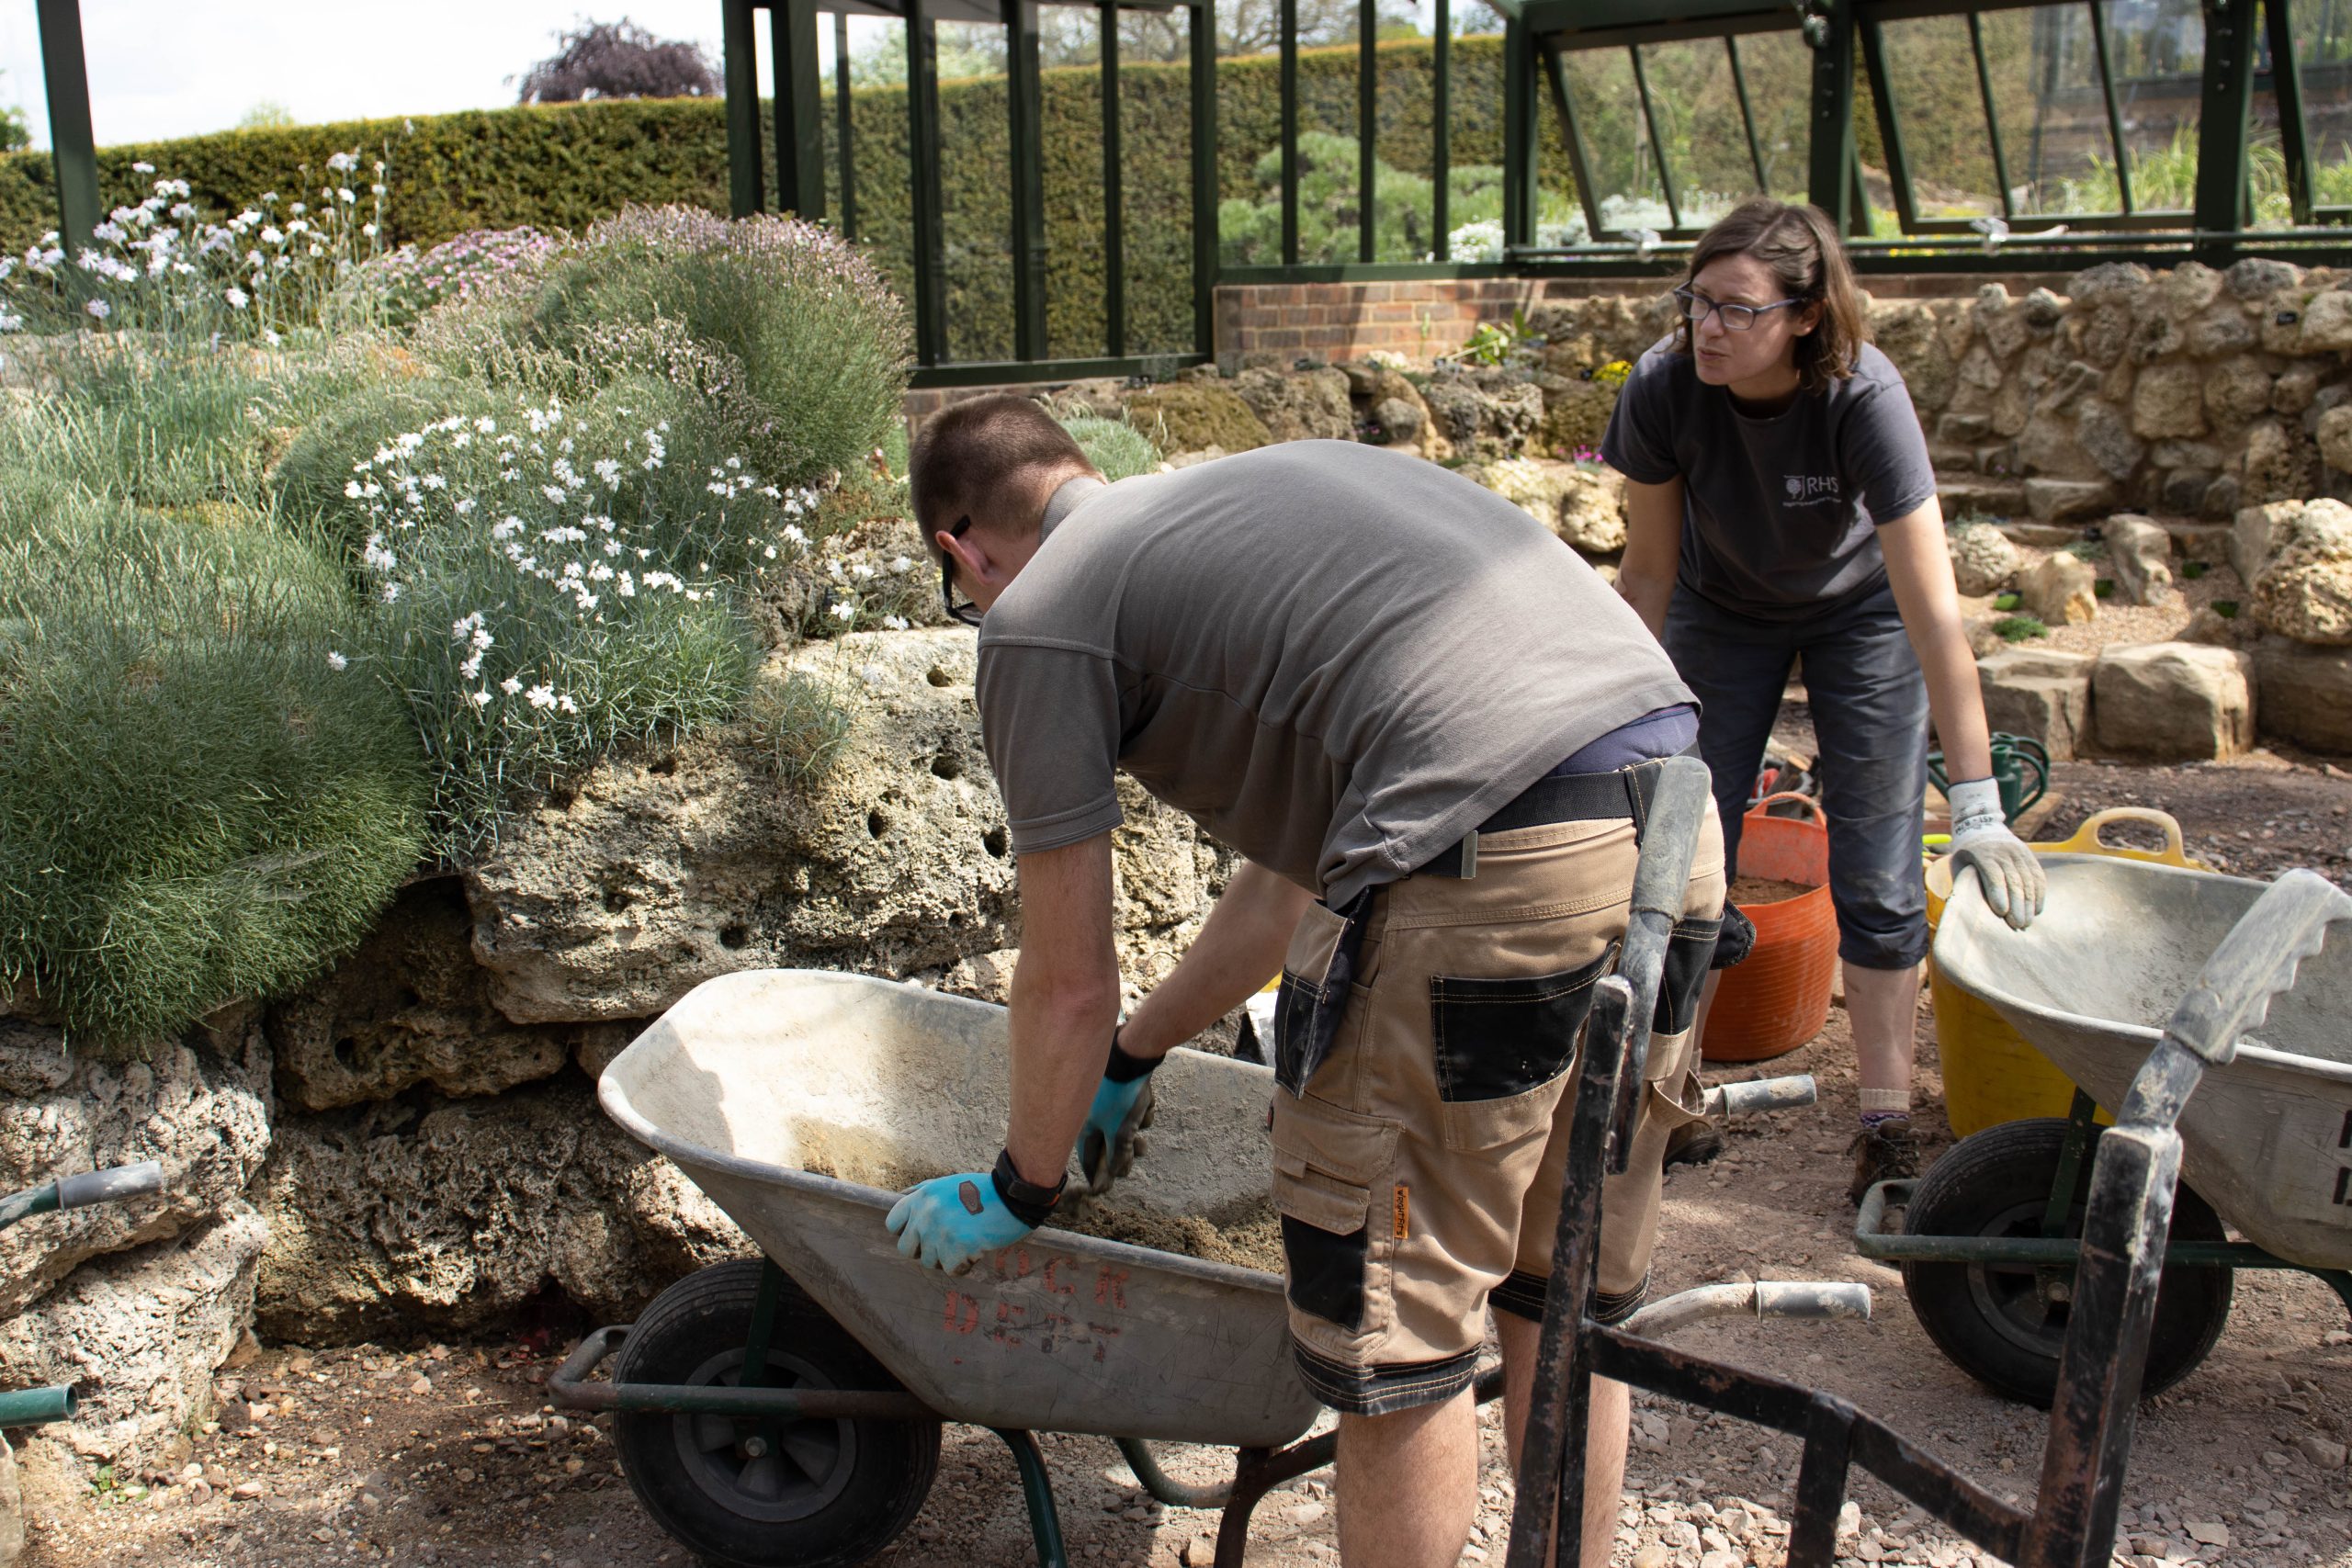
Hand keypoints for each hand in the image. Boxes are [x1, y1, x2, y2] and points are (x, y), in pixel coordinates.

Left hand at [884, 1172, 1034, 1274]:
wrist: (1012, 1196)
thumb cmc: (982, 1189)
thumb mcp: (948, 1182)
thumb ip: (923, 1190)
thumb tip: (901, 1196)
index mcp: (922, 1198)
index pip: (892, 1224)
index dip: (906, 1232)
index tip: (921, 1234)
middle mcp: (925, 1215)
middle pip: (906, 1249)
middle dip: (923, 1250)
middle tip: (944, 1244)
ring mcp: (940, 1233)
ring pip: (929, 1262)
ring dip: (946, 1258)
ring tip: (965, 1244)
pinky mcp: (957, 1248)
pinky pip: (951, 1269)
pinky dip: (964, 1264)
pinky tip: (976, 1250)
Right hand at [1077, 1073, 1154, 1195]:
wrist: (1132, 1056)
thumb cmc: (1121, 1096)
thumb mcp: (1121, 1133)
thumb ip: (1117, 1157)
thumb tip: (1114, 1175)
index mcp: (1086, 1126)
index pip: (1087, 1158)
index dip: (1097, 1174)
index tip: (1103, 1187)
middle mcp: (1092, 1115)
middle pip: (1109, 1143)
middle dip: (1126, 1148)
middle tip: (1138, 1148)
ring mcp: (1106, 1101)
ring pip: (1124, 1126)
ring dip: (1136, 1128)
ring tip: (1143, 1122)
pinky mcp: (1121, 1089)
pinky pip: (1132, 1109)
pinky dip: (1140, 1109)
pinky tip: (1145, 1101)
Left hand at [1946, 778, 2044, 930]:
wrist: (1982, 826)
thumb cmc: (1966, 854)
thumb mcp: (1959, 864)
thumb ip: (1965, 882)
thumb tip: (1970, 908)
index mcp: (1983, 853)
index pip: (1993, 874)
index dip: (1998, 893)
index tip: (2001, 913)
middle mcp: (2004, 852)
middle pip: (2014, 880)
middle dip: (2017, 905)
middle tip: (2017, 925)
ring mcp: (2019, 853)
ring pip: (2028, 880)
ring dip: (2029, 904)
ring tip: (2027, 923)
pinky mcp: (2030, 856)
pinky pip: (2038, 877)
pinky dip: (2039, 894)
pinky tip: (2036, 910)